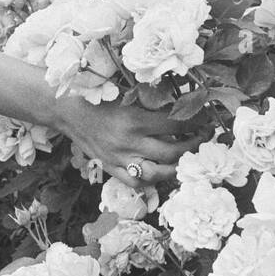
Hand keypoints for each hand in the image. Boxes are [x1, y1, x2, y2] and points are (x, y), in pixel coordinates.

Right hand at [54, 95, 206, 188]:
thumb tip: (183, 104)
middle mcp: (129, 143)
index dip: (196, 122)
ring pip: (157, 173)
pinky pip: (136, 182)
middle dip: (194, 146)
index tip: (207, 119)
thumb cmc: (97, 95)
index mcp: (134, 120)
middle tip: (205, 138)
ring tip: (188, 158)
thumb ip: (152, 101)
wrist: (67, 110)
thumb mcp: (127, 93)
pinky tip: (162, 172)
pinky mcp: (110, 168)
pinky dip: (152, 180)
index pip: (175, 124)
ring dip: (178, 167)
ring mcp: (119, 159)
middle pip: (172, 152)